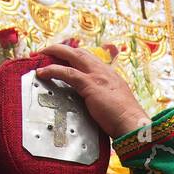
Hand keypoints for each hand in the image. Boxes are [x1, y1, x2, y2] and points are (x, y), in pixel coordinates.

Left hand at [35, 45, 149, 138]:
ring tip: (40, 55)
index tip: (64, 56)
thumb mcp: (116, 104)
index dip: (75, 55)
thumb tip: (95, 106)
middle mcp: (104, 71)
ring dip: (54, 52)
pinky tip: (42, 72)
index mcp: (111, 76)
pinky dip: (52, 70)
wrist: (133, 124)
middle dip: (62, 49)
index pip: (90, 59)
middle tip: (47, 51)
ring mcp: (97, 76)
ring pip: (72, 55)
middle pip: (80, 52)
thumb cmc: (126, 121)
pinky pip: (66, 72)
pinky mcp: (90, 84)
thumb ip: (105, 100)